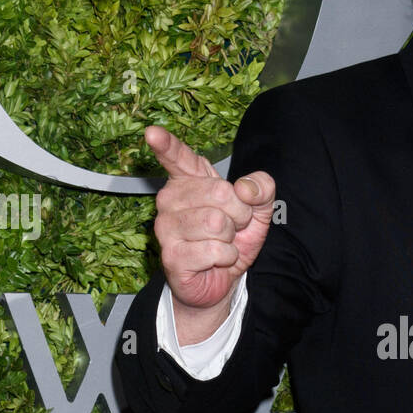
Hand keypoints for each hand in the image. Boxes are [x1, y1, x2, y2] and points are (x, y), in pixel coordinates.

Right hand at [147, 125, 274, 327]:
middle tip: (232, 227)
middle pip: (220, 193)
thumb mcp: (258, 209)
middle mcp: (170, 199)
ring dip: (231, 238)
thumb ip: (260, 188)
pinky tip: (217, 260)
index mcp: (189, 181)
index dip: (166, 145)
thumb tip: (245, 188)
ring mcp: (166, 227)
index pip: (177, 157)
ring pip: (217, 222)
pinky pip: (214, 249)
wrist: (223, 280)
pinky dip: (227, 257)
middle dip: (240, 214)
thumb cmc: (233, 239)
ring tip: (222, 243)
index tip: (152, 133)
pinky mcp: (171, 255)